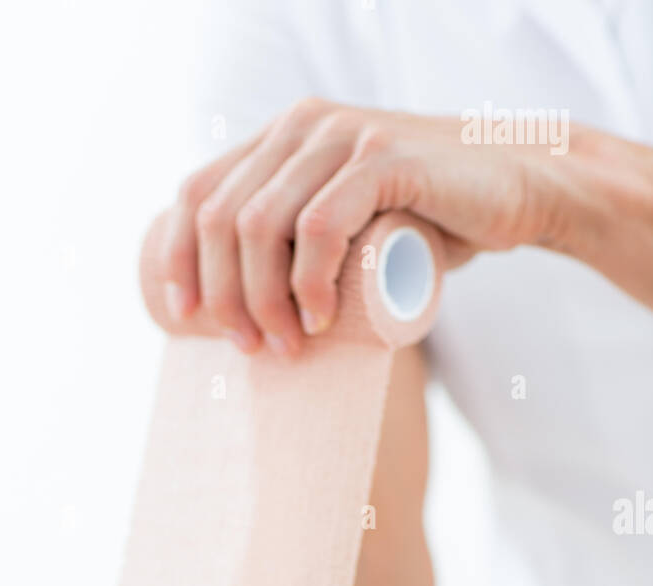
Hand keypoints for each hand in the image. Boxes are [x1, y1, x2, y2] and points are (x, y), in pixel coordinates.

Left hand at [158, 98, 576, 354]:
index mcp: (280, 138)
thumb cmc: (428, 220)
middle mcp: (301, 126)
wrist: (518, 187)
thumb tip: (239, 310)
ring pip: (260, 226)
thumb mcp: (348, 223)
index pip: (198, 193)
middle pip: (220, 219)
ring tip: (287, 348)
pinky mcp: (384, 158)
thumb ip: (299, 238)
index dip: (177, 259)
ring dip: (261, 301)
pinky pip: (319, 226)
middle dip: (223, 298)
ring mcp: (341, 136)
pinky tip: (320, 319)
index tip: (185, 319)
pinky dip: (308, 283)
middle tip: (252, 350)